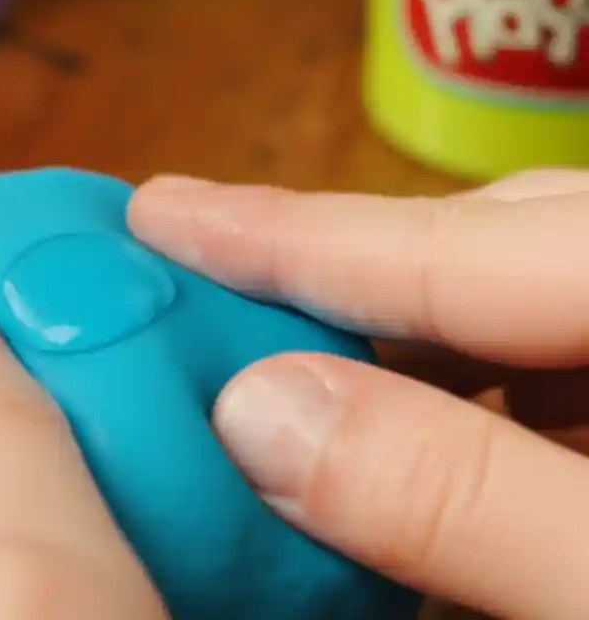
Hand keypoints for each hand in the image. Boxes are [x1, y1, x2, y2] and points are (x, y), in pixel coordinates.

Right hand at [127, 168, 588, 619]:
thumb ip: (462, 494)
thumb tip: (258, 415)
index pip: (459, 246)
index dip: (294, 234)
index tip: (158, 211)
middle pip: (493, 242)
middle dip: (339, 263)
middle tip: (200, 272)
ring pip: (524, 300)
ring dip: (401, 334)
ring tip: (283, 362)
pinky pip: (563, 371)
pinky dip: (472, 396)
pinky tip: (411, 435)